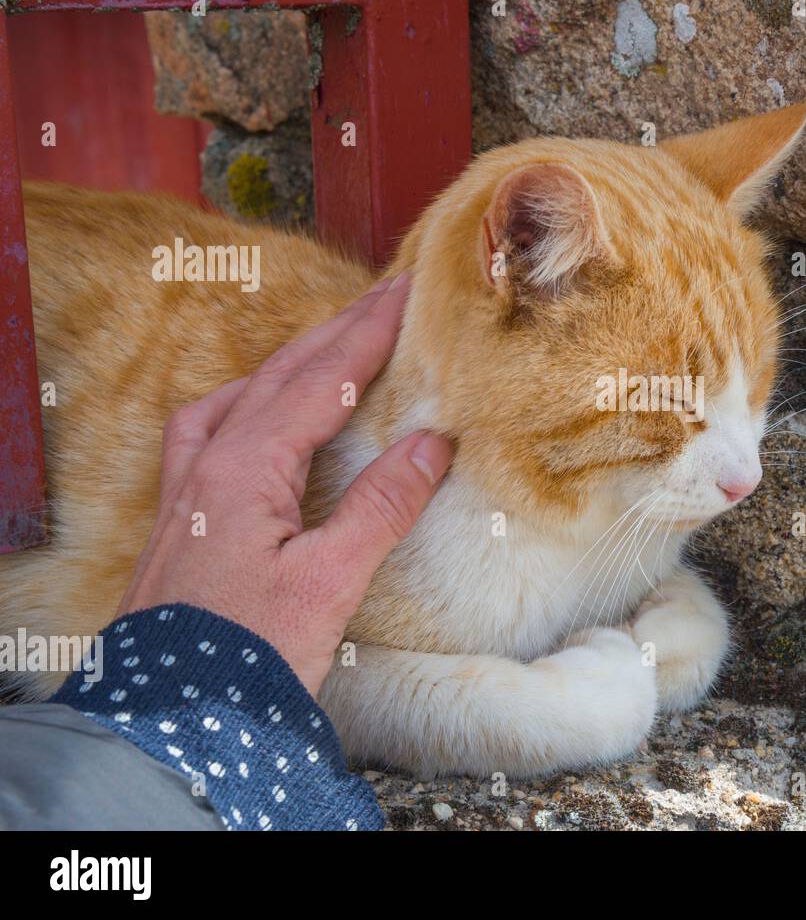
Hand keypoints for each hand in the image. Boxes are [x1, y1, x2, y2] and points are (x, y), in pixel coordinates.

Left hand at [115, 273, 451, 694]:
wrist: (171, 716)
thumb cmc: (248, 653)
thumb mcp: (329, 582)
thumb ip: (380, 505)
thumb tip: (431, 441)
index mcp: (244, 468)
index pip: (320, 379)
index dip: (368, 333)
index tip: (408, 292)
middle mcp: (208, 462)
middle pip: (281, 373)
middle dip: (338, 329)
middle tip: (387, 295)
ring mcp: (186, 485)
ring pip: (244, 392)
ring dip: (295, 358)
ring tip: (335, 339)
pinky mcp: (181, 512)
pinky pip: (212, 425)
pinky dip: (249, 397)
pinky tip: (259, 409)